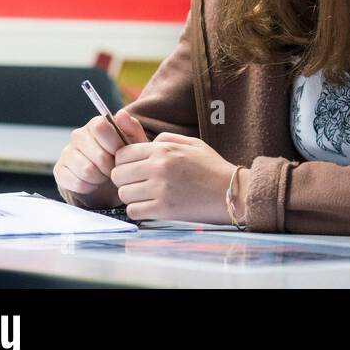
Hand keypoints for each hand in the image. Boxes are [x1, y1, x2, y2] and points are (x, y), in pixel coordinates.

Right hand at [54, 109, 147, 207]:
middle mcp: (78, 135)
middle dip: (111, 166)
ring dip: (101, 178)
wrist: (110, 179)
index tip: (121, 154)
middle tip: (115, 169)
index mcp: (96, 124)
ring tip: (105, 175)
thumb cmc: (124, 157)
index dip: (114, 144)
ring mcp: (67, 153)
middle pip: (97, 154)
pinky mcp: (59, 170)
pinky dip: (90, 187)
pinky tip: (94, 183)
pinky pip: (77, 183)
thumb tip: (122, 113)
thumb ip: (132, 128)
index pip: (100, 127)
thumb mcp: (134, 143)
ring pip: (87, 170)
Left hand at [111, 132, 237, 224]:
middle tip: (137, 183)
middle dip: (124, 179)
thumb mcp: (193, 143)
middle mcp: (159, 167)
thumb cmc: (212, 167)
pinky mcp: (164, 210)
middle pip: (118, 174)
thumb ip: (167, 139)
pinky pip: (133, 211)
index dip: (123, 162)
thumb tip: (147, 142)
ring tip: (145, 195)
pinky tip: (150, 206)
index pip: (123, 154)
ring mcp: (161, 189)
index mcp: (164, 149)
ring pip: (123, 194)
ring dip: (131, 196)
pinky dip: (138, 210)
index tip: (132, 168)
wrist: (231, 192)